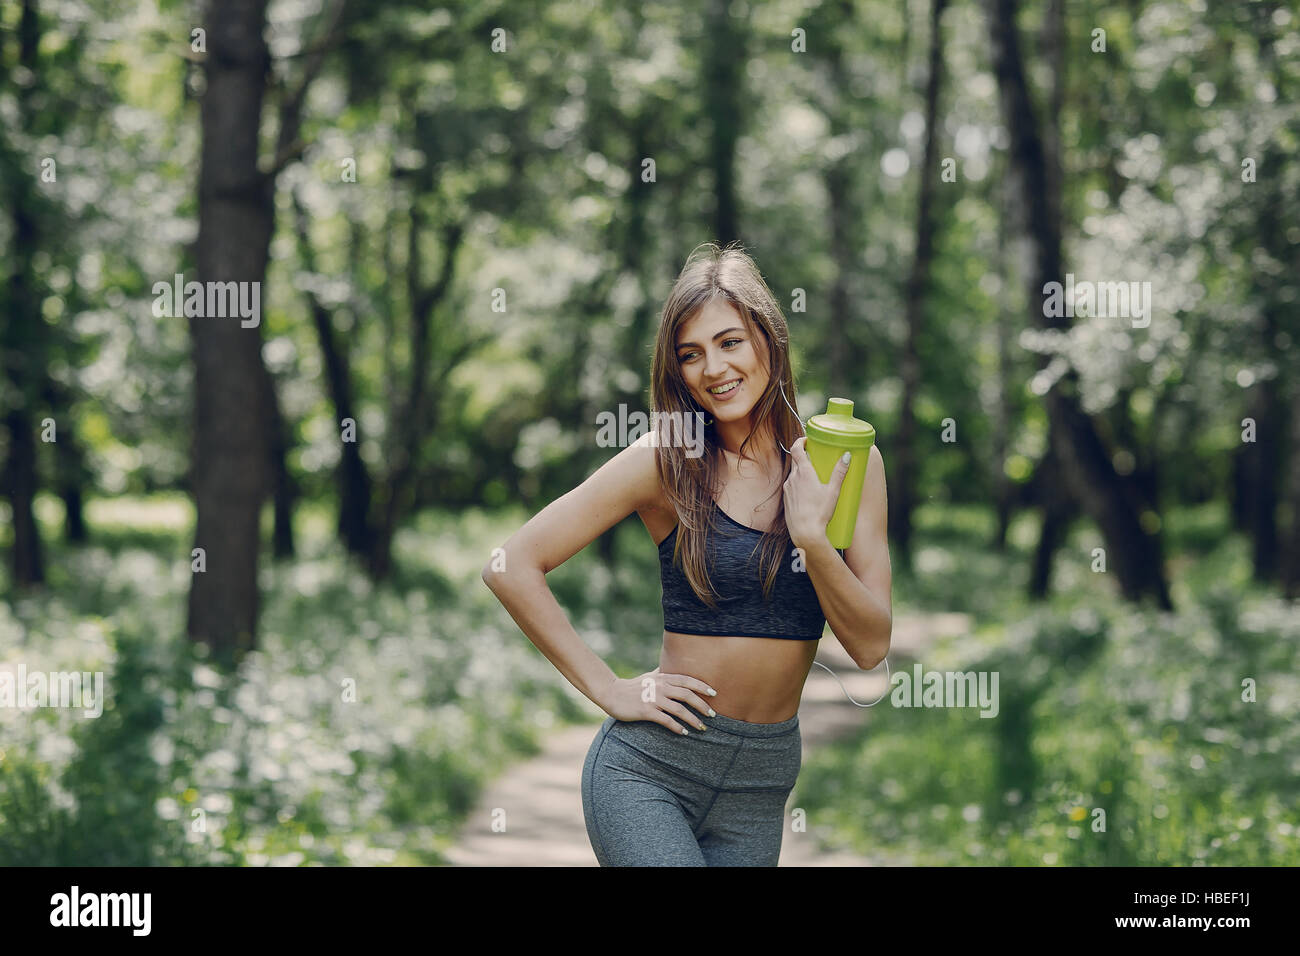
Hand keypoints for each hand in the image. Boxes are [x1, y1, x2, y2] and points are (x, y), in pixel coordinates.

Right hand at [599, 666, 717, 734]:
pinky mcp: (646, 711)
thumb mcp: (650, 676)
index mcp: (663, 677)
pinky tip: (684, 733)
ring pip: (679, 709)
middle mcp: (660, 686)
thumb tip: (672, 665)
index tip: (715, 694)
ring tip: (702, 728)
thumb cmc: (633, 686)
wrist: (612, 693)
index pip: (687, 680)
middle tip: (713, 715)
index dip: (702, 686)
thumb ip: (663, 672)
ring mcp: (653, 699)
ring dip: (693, 719)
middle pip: (687, 695)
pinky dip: (677, 727)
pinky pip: (666, 720)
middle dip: (702, 705)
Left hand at [783, 437, 850, 550]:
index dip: (800, 441)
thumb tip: (847, 455)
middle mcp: (792, 478)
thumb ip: (840, 472)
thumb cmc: (820, 512)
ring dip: (802, 471)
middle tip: (816, 456)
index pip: (796, 448)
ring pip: (794, 474)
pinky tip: (808, 492)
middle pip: (796, 460)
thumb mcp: (834, 491)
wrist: (805, 533)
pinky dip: (799, 484)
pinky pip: (792, 486)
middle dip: (804, 456)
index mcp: (803, 473)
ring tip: (814, 475)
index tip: (807, 440)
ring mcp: (788, 489)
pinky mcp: (786, 499)